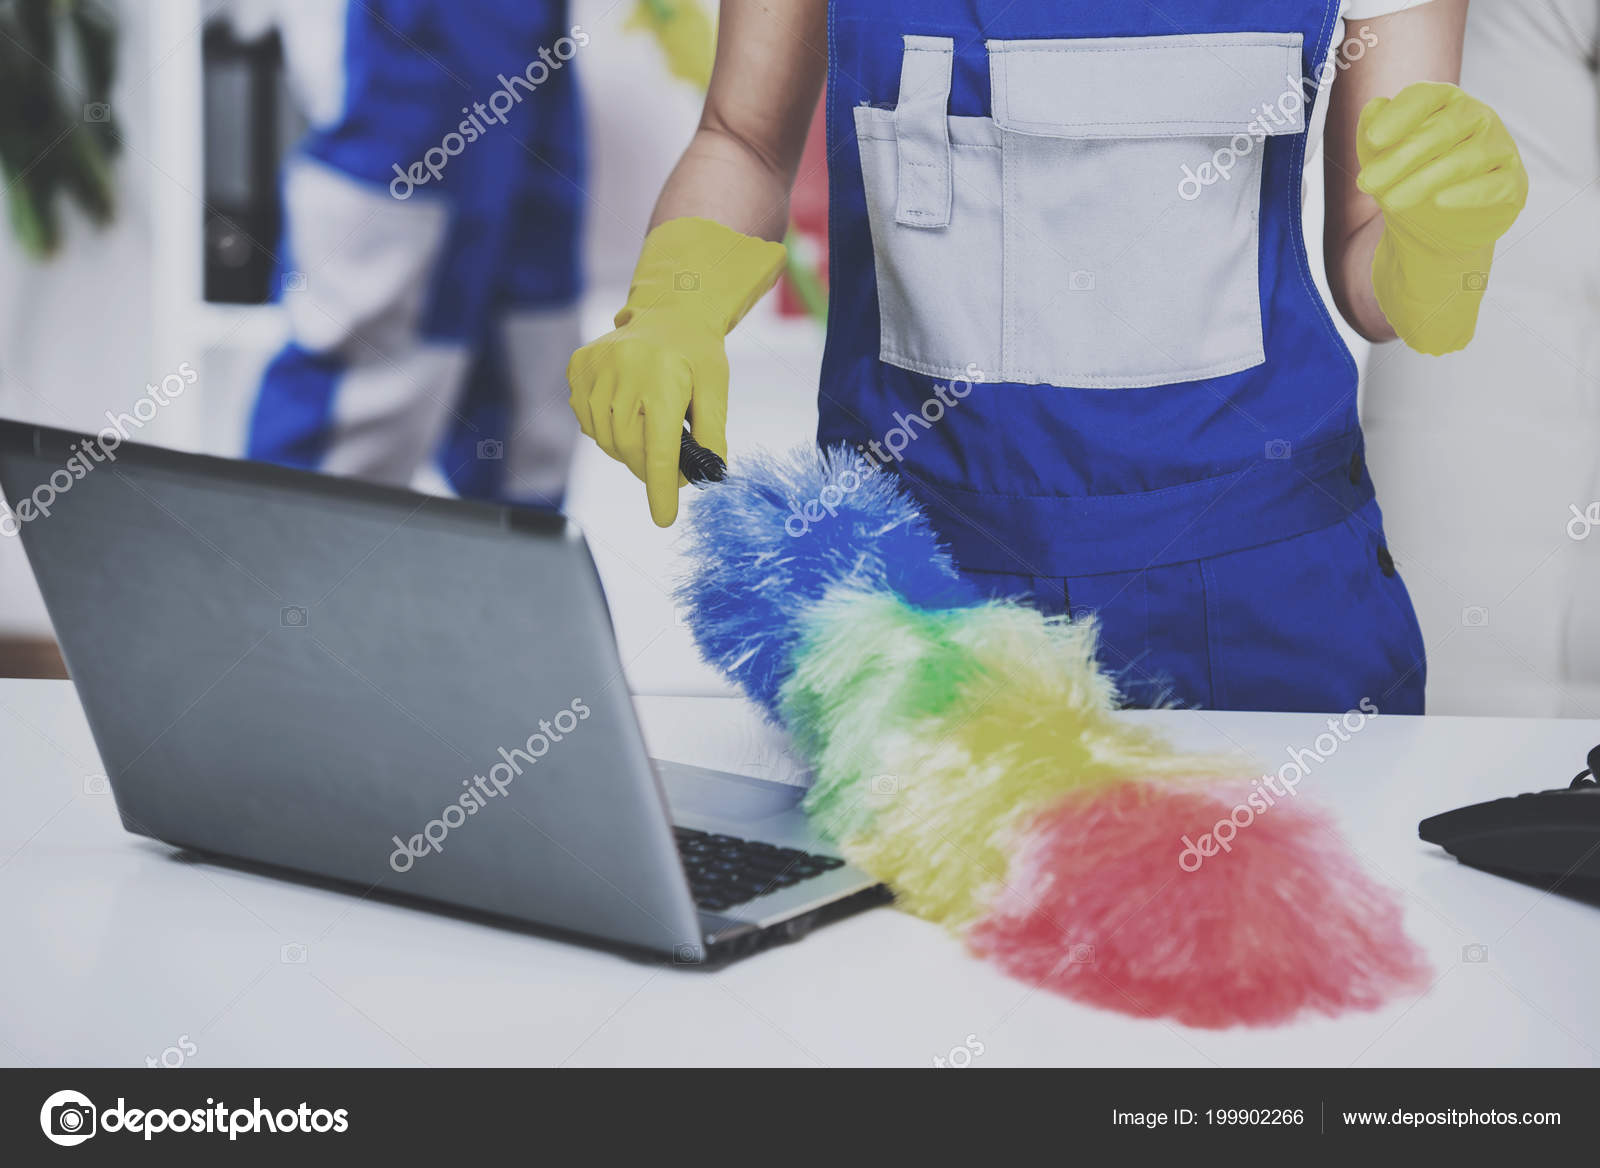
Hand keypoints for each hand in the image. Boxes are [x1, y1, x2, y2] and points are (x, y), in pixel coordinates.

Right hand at [567, 217, 784, 525]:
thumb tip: (710, 477)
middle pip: (630, 449)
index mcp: (662, 379)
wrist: (670, 310)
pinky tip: (626, 412)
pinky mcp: (578, 367)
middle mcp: (624, 372)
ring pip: (605, 439)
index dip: (661, 488)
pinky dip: (606, 429)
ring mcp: (595, 368)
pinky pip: (587, 420)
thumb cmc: (698, 354)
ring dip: (628, 450)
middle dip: (650, 470)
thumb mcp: (716, 389)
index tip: (664, 518)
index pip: (658, 449)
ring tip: (648, 432)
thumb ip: (713, 434)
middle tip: (670, 472)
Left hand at [1356, 82, 1527, 354]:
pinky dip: (1468, 196)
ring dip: (1427, 177)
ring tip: (1390, 201)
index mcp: (1445, 112)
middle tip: (1365, 185)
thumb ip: (1374, 141)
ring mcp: (1496, 160)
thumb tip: (1367, 113)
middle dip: (1402, 155)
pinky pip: (1495, 191)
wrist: (1424, 245)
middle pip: (1445, 130)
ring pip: (1467, 159)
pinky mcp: (1507, 193)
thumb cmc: (1399, 195)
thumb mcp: (1378, 170)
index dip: (1404, 113)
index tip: (1369, 137)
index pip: (1430, 97)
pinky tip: (1439, 205)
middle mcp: (1476, 128)